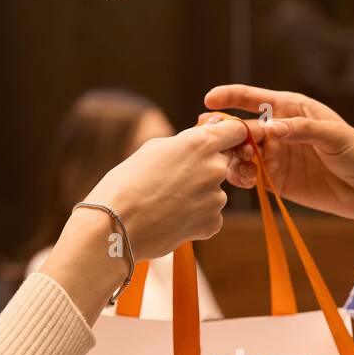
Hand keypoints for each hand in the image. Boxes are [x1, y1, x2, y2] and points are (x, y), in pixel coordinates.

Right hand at [78, 117, 252, 262]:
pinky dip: (196, 218)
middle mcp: (215, 168)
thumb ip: (186, 140)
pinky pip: (211, 216)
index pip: (236, 131)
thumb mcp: (154, 148)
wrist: (117, 223)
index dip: (228, 136)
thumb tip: (208, 130)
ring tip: (168, 202)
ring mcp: (217, 198)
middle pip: (223, 163)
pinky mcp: (213, 223)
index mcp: (201, 143)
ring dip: (199, 196)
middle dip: (206, 169)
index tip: (218, 142)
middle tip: (176, 180)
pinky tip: (172, 218)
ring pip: (215, 192)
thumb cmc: (127, 181)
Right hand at [202, 84, 353, 263]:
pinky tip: (244, 180)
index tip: (209, 101)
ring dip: (232, 156)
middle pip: (243, 127)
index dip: (231, 97)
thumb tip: (271, 129)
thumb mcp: (335, 136)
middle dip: (227, 132)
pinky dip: (241, 177)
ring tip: (234, 164)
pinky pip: (251, 176)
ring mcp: (275, 156)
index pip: (256, 99)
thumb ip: (303, 130)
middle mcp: (279, 131)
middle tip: (218, 142)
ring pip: (242, 153)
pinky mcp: (276, 181)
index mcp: (292, 109)